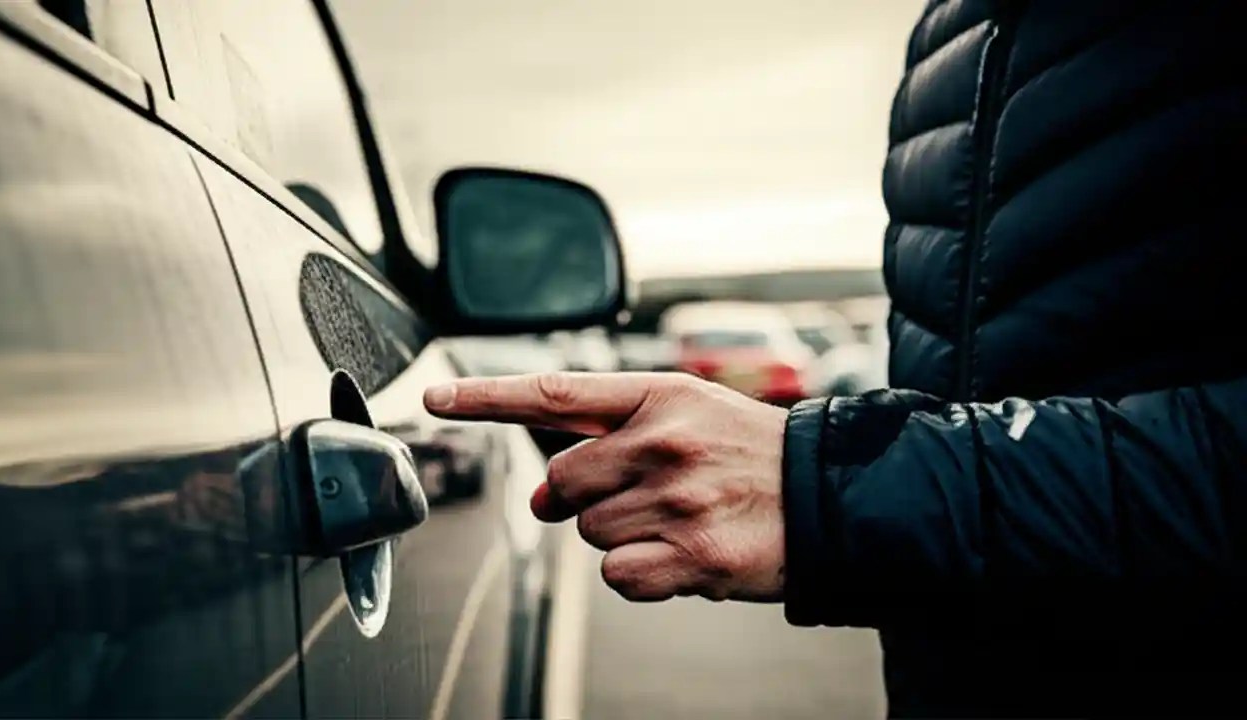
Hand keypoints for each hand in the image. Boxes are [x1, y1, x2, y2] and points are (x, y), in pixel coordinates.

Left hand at [424, 372, 787, 602]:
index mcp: (659, 396)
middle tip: (641, 493)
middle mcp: (664, 442)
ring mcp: (677, 500)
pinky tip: (679, 550)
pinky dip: (638, 572)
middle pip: (562, 482)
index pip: (555, 393)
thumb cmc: (747, 452)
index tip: (437, 397)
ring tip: (675, 517)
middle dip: (585, 496)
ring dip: (620, 532)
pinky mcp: (692, 555)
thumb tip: (543, 496)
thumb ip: (610, 438)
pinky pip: (617, 575)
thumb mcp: (688, 411)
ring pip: (588, 532)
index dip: (489, 396)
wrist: (827, 493)